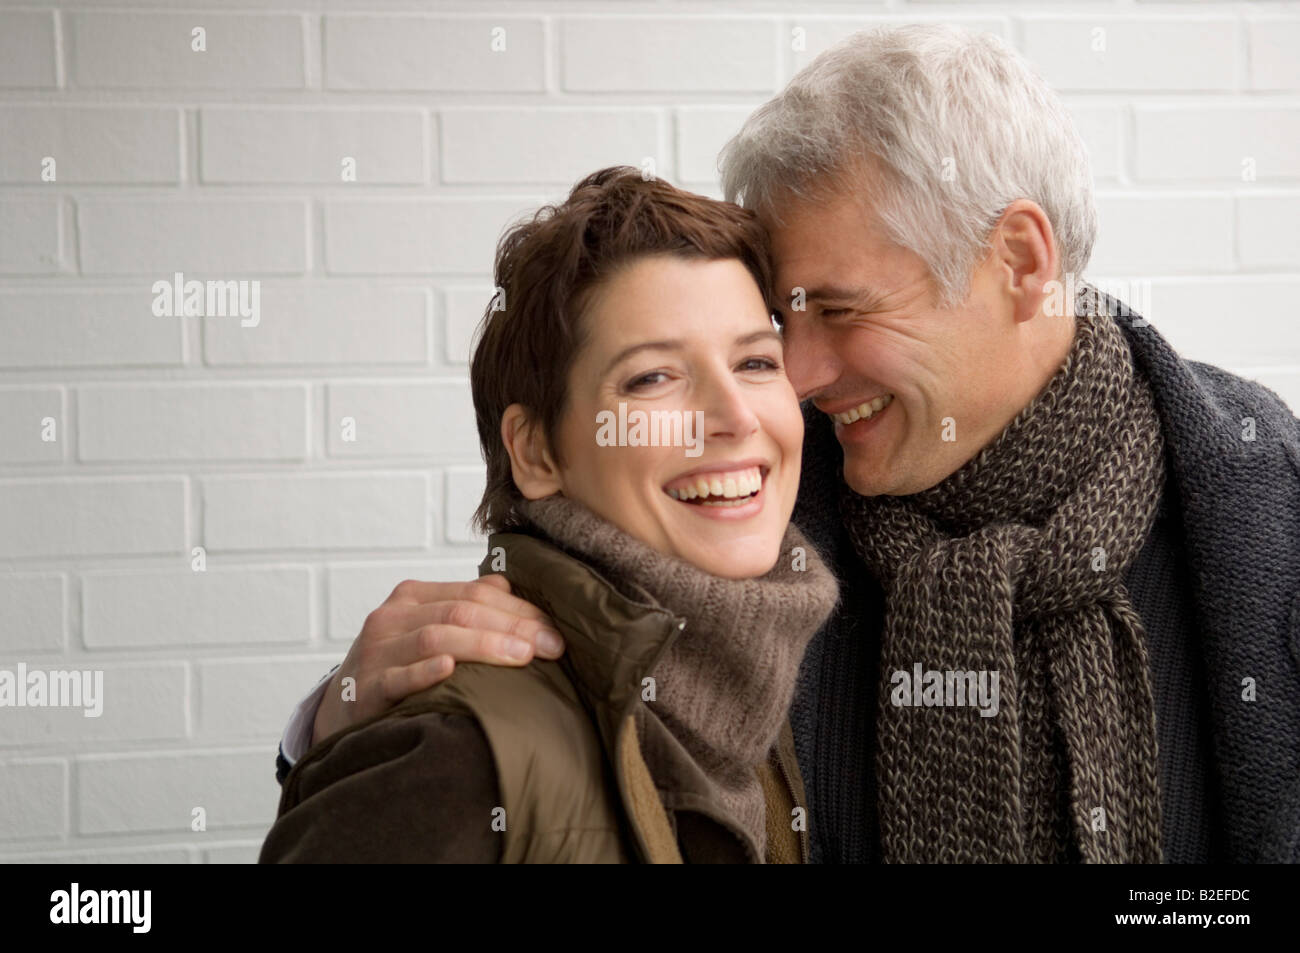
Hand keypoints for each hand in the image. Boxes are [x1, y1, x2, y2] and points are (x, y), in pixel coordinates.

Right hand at [311, 575, 562, 745]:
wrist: (341, 708)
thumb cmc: (397, 666)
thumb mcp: (426, 628)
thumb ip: (465, 606)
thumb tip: (509, 587)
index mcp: (413, 596)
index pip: (475, 593)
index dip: (520, 610)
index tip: (555, 630)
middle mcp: (393, 616)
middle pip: (461, 612)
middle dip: (512, 628)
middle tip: (551, 647)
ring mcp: (377, 651)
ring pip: (436, 637)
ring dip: (484, 645)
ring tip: (521, 657)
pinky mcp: (366, 687)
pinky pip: (399, 676)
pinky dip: (425, 671)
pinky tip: (450, 670)